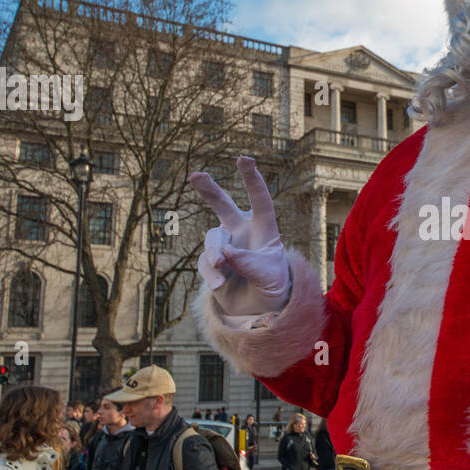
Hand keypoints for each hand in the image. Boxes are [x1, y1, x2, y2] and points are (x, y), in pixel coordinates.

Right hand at [189, 157, 290, 315]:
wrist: (258, 309)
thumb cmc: (273, 287)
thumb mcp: (269, 278)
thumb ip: (250, 264)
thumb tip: (226, 253)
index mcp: (264, 230)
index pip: (260, 201)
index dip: (252, 180)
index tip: (245, 160)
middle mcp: (242, 232)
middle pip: (222, 205)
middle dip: (209, 189)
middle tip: (196, 176)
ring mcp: (224, 246)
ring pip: (211, 239)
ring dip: (214, 254)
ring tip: (221, 270)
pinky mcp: (211, 262)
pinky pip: (205, 262)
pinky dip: (211, 274)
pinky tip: (220, 286)